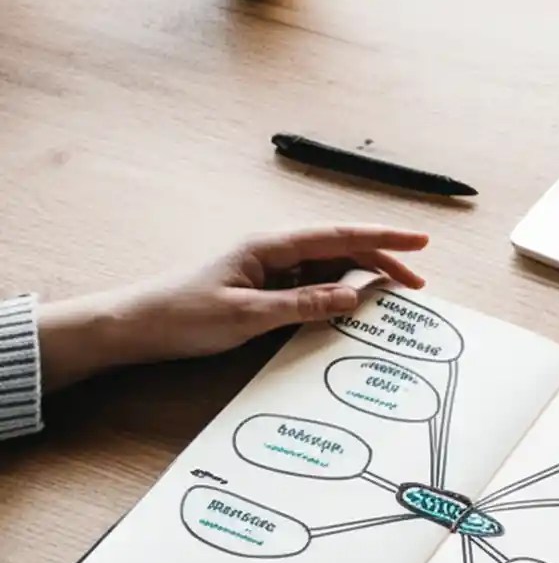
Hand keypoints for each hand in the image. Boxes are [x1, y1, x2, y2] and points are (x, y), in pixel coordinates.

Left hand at [37, 226, 428, 390]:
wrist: (136, 326)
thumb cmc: (183, 315)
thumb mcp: (247, 315)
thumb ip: (304, 304)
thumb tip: (354, 295)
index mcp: (270, 245)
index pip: (339, 236)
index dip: (382, 239)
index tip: (419, 241)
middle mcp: (274, 252)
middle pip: (340, 251)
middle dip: (381, 263)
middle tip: (417, 283)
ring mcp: (269, 271)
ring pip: (329, 270)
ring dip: (361, 281)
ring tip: (394, 299)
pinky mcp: (264, 290)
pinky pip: (312, 289)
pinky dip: (337, 297)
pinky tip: (353, 310)